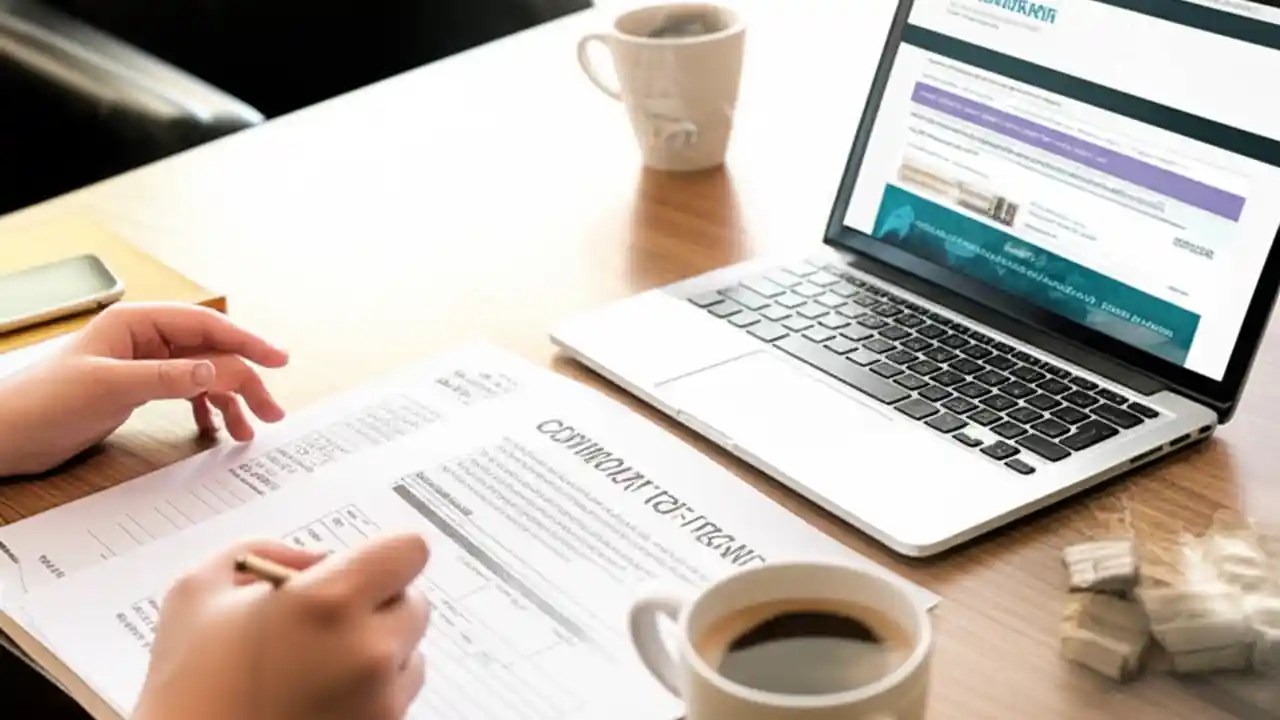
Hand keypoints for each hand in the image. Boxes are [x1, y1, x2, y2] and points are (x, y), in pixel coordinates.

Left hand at [0, 302, 287, 476]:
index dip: (246, 342)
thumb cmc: (43, 402)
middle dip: (245, 380)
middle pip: (211, 352)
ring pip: (203, 375)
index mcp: (137, 323)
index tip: (277, 359)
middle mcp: (144, 339)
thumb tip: (216, 369)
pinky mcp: (138, 389)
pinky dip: (206, 410)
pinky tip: (216, 429)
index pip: (205, 326)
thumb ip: (165, 377)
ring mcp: (143, 365)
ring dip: (230, 400)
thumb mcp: (109, 386)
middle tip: (272, 408)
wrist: (8, 435)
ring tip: (250, 428)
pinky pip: (186, 393)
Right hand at [133, 534, 430, 719]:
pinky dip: (373, 696)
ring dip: (380, 654)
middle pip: (413, 603)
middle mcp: (369, 649)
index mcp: (329, 600)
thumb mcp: (197, 594)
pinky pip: (398, 700)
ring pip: (410, 655)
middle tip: (328, 623)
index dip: (383, 557)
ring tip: (319, 669)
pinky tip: (321, 700)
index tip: (359, 569)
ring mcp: (382, 700)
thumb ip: (263, 552)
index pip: (409, 551)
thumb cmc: (188, 690)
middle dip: (377, 606)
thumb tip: (316, 557)